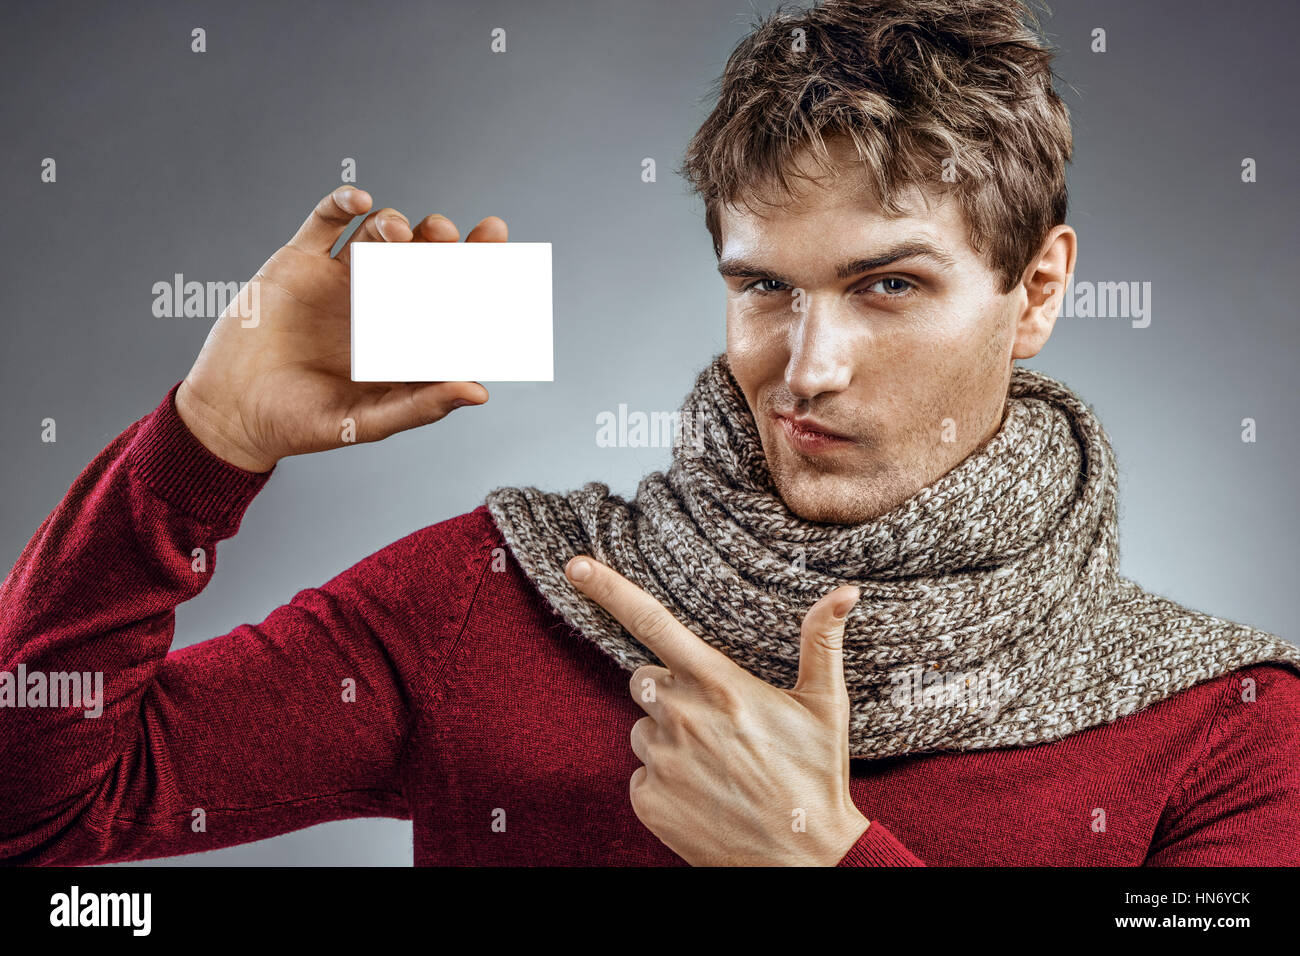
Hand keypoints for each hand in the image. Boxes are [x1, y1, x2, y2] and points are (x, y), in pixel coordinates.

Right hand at [175, 186, 502, 471]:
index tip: (497, 248)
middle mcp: (382, 302)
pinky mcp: (301, 261)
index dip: (479, 272)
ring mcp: (342, 278)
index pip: (453, 298)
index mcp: (406, 336)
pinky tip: (361, 202)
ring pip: (382, 235)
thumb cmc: (303, 424)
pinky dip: (344, 204)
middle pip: (425, 258)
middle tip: (448, 234)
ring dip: (397, 225)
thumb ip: (421, 406)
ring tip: (397, 234)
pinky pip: (327, 221)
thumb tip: (480, 392)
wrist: (230, 411)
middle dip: (443, 241)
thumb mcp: (365, 421)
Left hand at [564, 555, 869, 865]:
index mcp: (718, 683)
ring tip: (715, 763)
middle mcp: (682, 716)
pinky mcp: (647, 800)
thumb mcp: (825, 705)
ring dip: (668, 738)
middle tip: (714, 720)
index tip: (575, 565)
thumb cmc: (815, 775)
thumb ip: (821, 641)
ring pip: (642, 729)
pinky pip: (640, 774)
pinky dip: (663, 781)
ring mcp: (661, 760)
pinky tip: (702, 793)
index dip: (609, 588)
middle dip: (669, 691)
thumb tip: (845, 591)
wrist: (804, 858)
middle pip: (645, 680)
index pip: (651, 621)